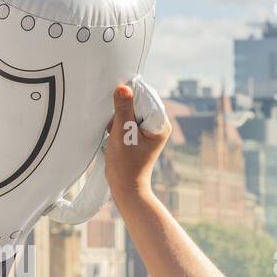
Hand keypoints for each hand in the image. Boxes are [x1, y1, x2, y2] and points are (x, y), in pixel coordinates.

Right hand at [104, 82, 170, 198]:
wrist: (125, 188)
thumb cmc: (126, 166)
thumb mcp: (123, 134)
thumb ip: (123, 110)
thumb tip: (124, 88)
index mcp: (161, 124)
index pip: (146, 97)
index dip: (129, 99)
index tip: (118, 112)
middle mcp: (158, 124)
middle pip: (138, 102)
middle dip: (123, 111)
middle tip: (117, 129)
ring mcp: (149, 128)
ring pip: (130, 110)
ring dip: (119, 118)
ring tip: (117, 135)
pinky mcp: (139, 133)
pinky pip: (127, 119)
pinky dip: (118, 124)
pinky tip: (116, 137)